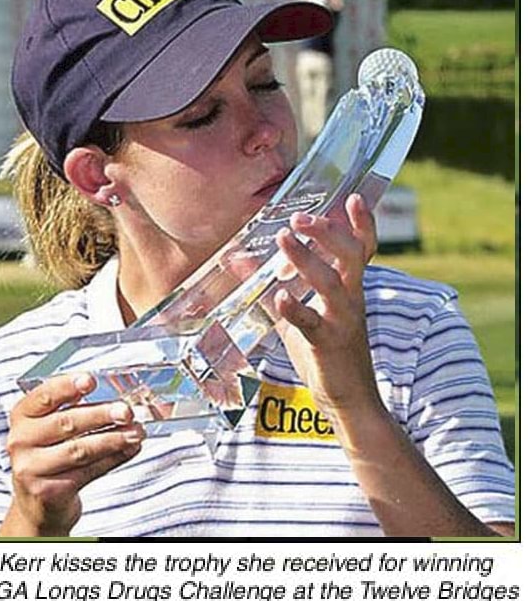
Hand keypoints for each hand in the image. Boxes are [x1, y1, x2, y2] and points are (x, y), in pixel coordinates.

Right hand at [3, 374, 144, 535]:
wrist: (37, 504)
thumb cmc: (50, 455)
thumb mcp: (50, 428)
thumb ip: (74, 410)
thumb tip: (118, 399)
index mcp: (22, 416)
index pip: (44, 396)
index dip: (67, 386)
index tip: (91, 380)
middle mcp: (21, 441)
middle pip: (66, 423)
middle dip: (101, 415)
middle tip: (126, 411)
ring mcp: (32, 469)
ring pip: (80, 450)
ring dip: (113, 439)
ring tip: (136, 432)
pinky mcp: (49, 491)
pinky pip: (88, 472)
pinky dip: (114, 459)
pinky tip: (130, 449)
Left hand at [273, 193, 379, 418]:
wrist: (351, 402)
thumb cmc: (326, 356)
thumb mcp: (298, 319)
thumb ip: (273, 289)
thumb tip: (238, 261)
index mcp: (350, 292)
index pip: (362, 251)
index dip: (361, 225)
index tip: (351, 198)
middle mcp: (352, 301)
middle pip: (350, 256)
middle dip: (327, 233)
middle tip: (299, 217)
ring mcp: (343, 322)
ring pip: (331, 283)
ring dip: (307, 259)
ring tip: (283, 239)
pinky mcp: (328, 345)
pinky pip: (312, 323)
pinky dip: (295, 309)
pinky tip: (279, 298)